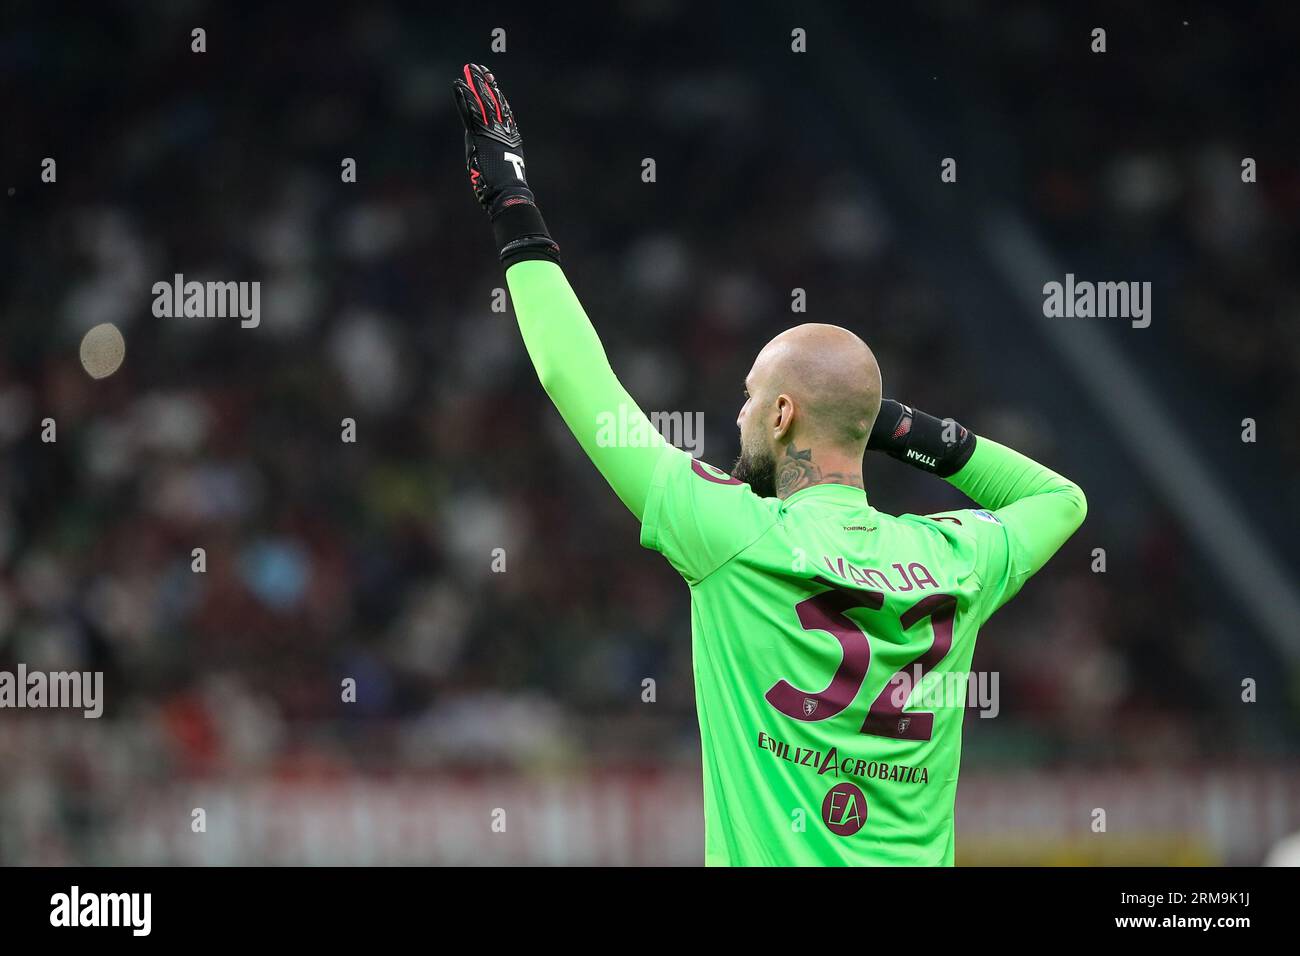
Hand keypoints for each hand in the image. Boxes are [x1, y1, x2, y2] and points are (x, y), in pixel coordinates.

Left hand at [452, 62, 527, 211]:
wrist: (508, 191)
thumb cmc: (505, 190)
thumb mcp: (504, 170)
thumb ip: (498, 160)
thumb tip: (495, 166)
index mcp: (510, 138)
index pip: (504, 111)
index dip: (498, 95)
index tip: (493, 82)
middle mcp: (502, 130)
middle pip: (494, 101)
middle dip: (486, 83)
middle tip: (479, 68)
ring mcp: (491, 131)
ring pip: (483, 102)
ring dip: (475, 84)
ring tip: (469, 69)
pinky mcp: (479, 135)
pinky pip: (470, 112)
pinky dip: (464, 97)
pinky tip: (459, 84)